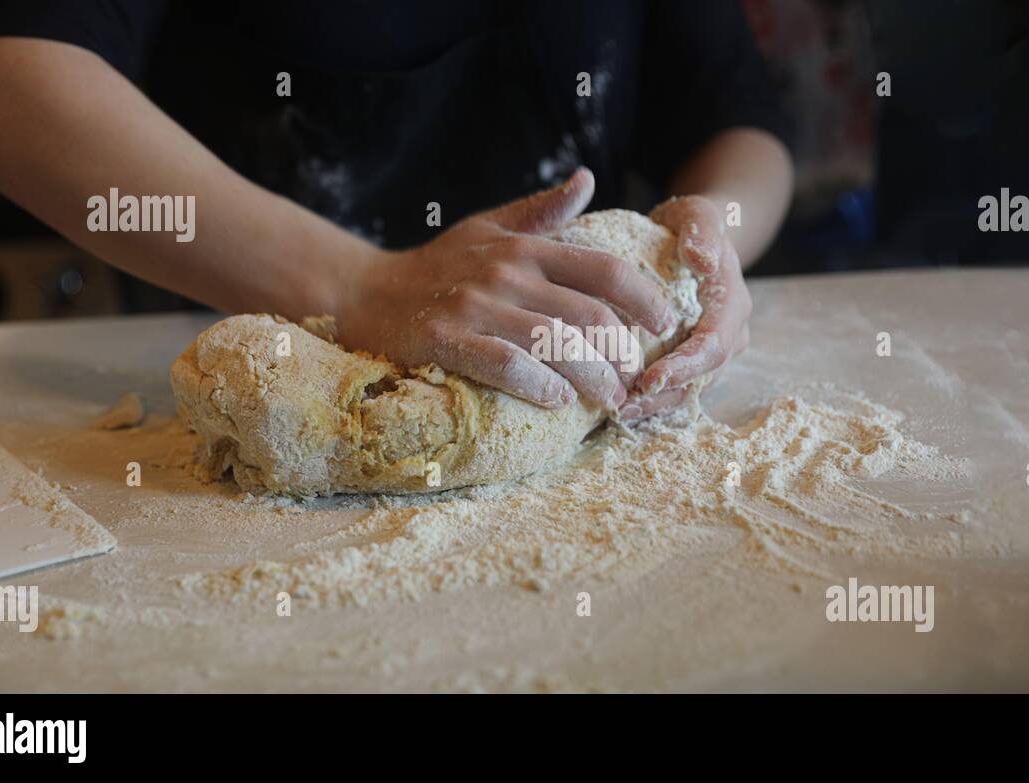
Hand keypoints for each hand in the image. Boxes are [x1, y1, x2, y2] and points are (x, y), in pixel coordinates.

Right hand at [336, 169, 676, 409]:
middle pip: (588, 316)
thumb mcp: (489, 226)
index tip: (664, 325)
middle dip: (621, 354)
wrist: (364, 293)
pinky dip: (537, 385)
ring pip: (554, 343)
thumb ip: (542, 210)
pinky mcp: (447, 340)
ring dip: (591, 377)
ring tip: (609, 401)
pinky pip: (504, 364)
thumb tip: (587, 180)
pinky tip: (558, 401)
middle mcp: (507, 273)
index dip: (643, 298)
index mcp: (525, 247)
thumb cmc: (436, 264)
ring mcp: (476, 307)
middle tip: (635, 381)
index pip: (602, 269)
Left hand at [619, 195, 751, 420]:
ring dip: (655, 404)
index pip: (713, 346)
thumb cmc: (694, 224)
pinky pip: (676, 385)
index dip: (683, 367)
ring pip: (688, 388)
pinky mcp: (693, 357)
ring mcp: (713, 350)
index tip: (649, 379)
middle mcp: (730, 334)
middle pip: (701, 377)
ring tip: (616, 413)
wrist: (699, 236)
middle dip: (663, 395)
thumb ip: (703, 232)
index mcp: (732, 305)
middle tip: (622, 408)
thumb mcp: (699, 215)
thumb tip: (703, 261)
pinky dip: (651, 397)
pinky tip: (618, 405)